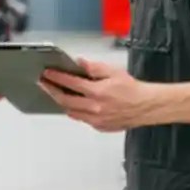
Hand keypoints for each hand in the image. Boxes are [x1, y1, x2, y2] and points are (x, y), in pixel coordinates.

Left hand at [39, 58, 159, 132]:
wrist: (146, 106)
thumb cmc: (133, 89)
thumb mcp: (114, 71)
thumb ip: (94, 68)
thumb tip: (80, 63)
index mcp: (97, 92)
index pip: (70, 83)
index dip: (56, 77)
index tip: (47, 74)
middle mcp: (94, 108)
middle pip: (65, 100)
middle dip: (51, 90)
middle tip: (44, 84)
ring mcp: (96, 119)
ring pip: (71, 112)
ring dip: (61, 102)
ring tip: (55, 93)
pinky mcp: (99, 126)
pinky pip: (82, 119)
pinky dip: (76, 111)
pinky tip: (75, 104)